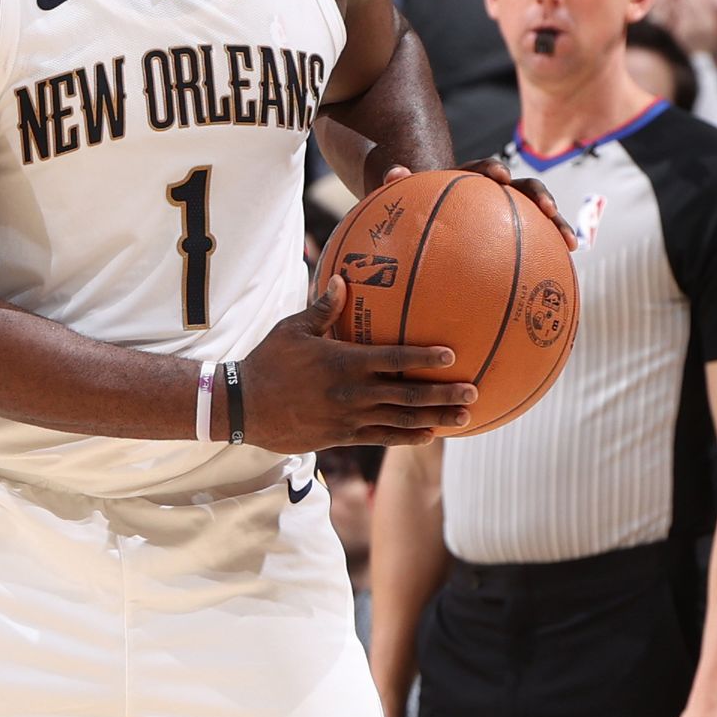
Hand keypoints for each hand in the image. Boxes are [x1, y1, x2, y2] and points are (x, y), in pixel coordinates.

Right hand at [239, 283, 475, 450]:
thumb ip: (323, 308)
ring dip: (434, 418)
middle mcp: (352, 392)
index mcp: (343, 361)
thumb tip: (342, 278)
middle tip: (473, 390)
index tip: (452, 355)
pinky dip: (407, 436)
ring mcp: (349, 417)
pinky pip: (382, 438)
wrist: (243, 406)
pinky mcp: (341, 436)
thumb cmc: (268, 361)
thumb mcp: (293, 329)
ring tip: (464, 417)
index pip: (393, 357)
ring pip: (400, 420)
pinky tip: (428, 435)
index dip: (424, 357)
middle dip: (443, 393)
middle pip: (407, 393)